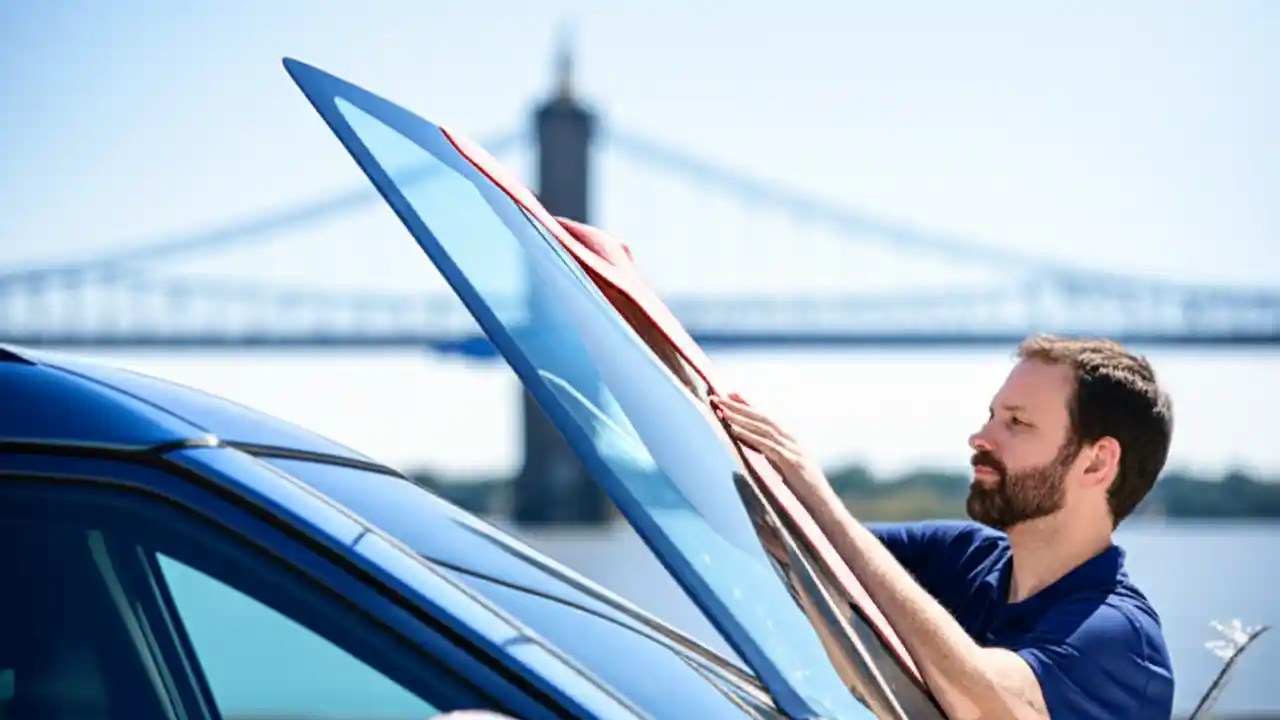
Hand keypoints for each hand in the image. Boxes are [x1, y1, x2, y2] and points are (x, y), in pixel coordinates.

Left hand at [711, 395, 831, 503]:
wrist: (825, 509)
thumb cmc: (805, 495)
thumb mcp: (787, 473)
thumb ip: (774, 460)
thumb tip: (757, 454)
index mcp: (791, 443)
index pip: (767, 418)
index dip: (749, 405)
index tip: (731, 394)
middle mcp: (793, 442)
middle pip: (763, 418)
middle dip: (740, 406)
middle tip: (720, 396)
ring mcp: (793, 450)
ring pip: (763, 427)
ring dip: (740, 417)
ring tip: (722, 409)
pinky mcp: (791, 462)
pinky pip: (766, 445)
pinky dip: (749, 436)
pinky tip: (734, 430)